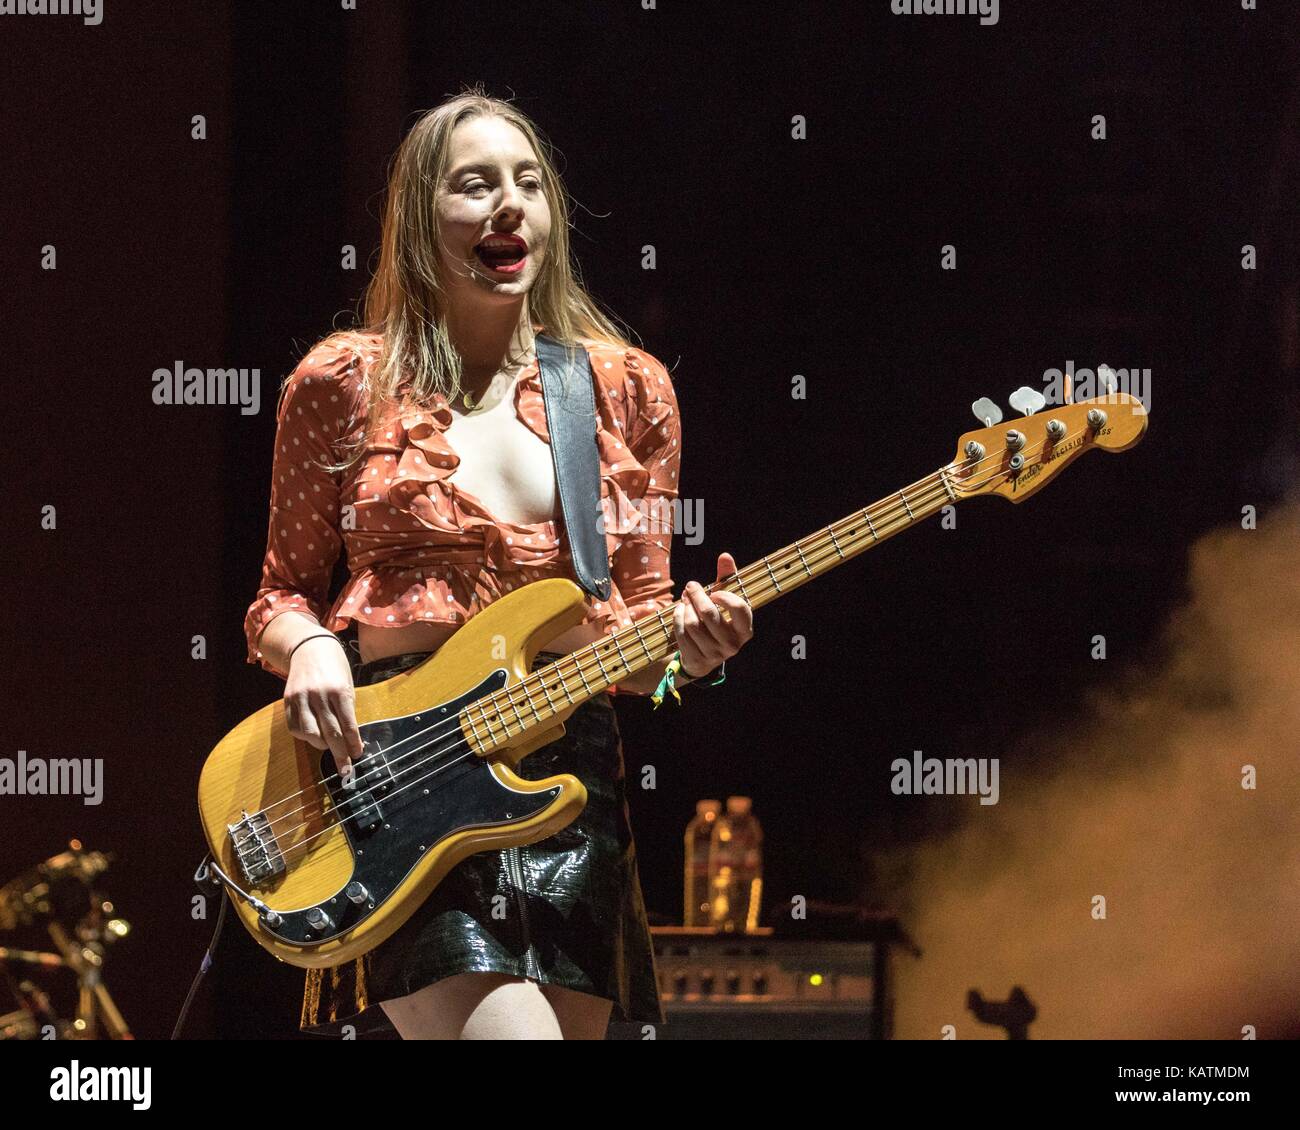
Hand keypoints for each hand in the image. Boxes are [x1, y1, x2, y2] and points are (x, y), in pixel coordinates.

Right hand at [283, 636, 364, 777]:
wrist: (310, 647)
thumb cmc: (335, 668)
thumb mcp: (348, 684)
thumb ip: (347, 710)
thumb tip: (352, 738)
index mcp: (339, 691)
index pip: (348, 724)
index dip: (354, 743)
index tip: (358, 755)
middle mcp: (319, 695)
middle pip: (331, 733)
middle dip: (340, 754)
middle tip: (346, 769)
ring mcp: (301, 698)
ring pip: (310, 733)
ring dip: (321, 746)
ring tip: (329, 748)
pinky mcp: (288, 701)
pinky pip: (295, 727)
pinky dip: (305, 736)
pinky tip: (313, 736)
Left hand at [673, 551, 754, 678]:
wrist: (704, 657)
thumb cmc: (718, 620)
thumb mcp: (724, 601)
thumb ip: (726, 578)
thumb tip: (725, 555)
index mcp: (745, 630)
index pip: (739, 608)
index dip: (724, 596)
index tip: (714, 592)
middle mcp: (732, 644)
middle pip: (708, 613)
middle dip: (696, 595)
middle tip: (690, 586)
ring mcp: (714, 654)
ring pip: (692, 623)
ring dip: (685, 607)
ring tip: (684, 599)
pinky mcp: (697, 659)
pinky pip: (682, 633)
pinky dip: (677, 618)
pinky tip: (680, 611)